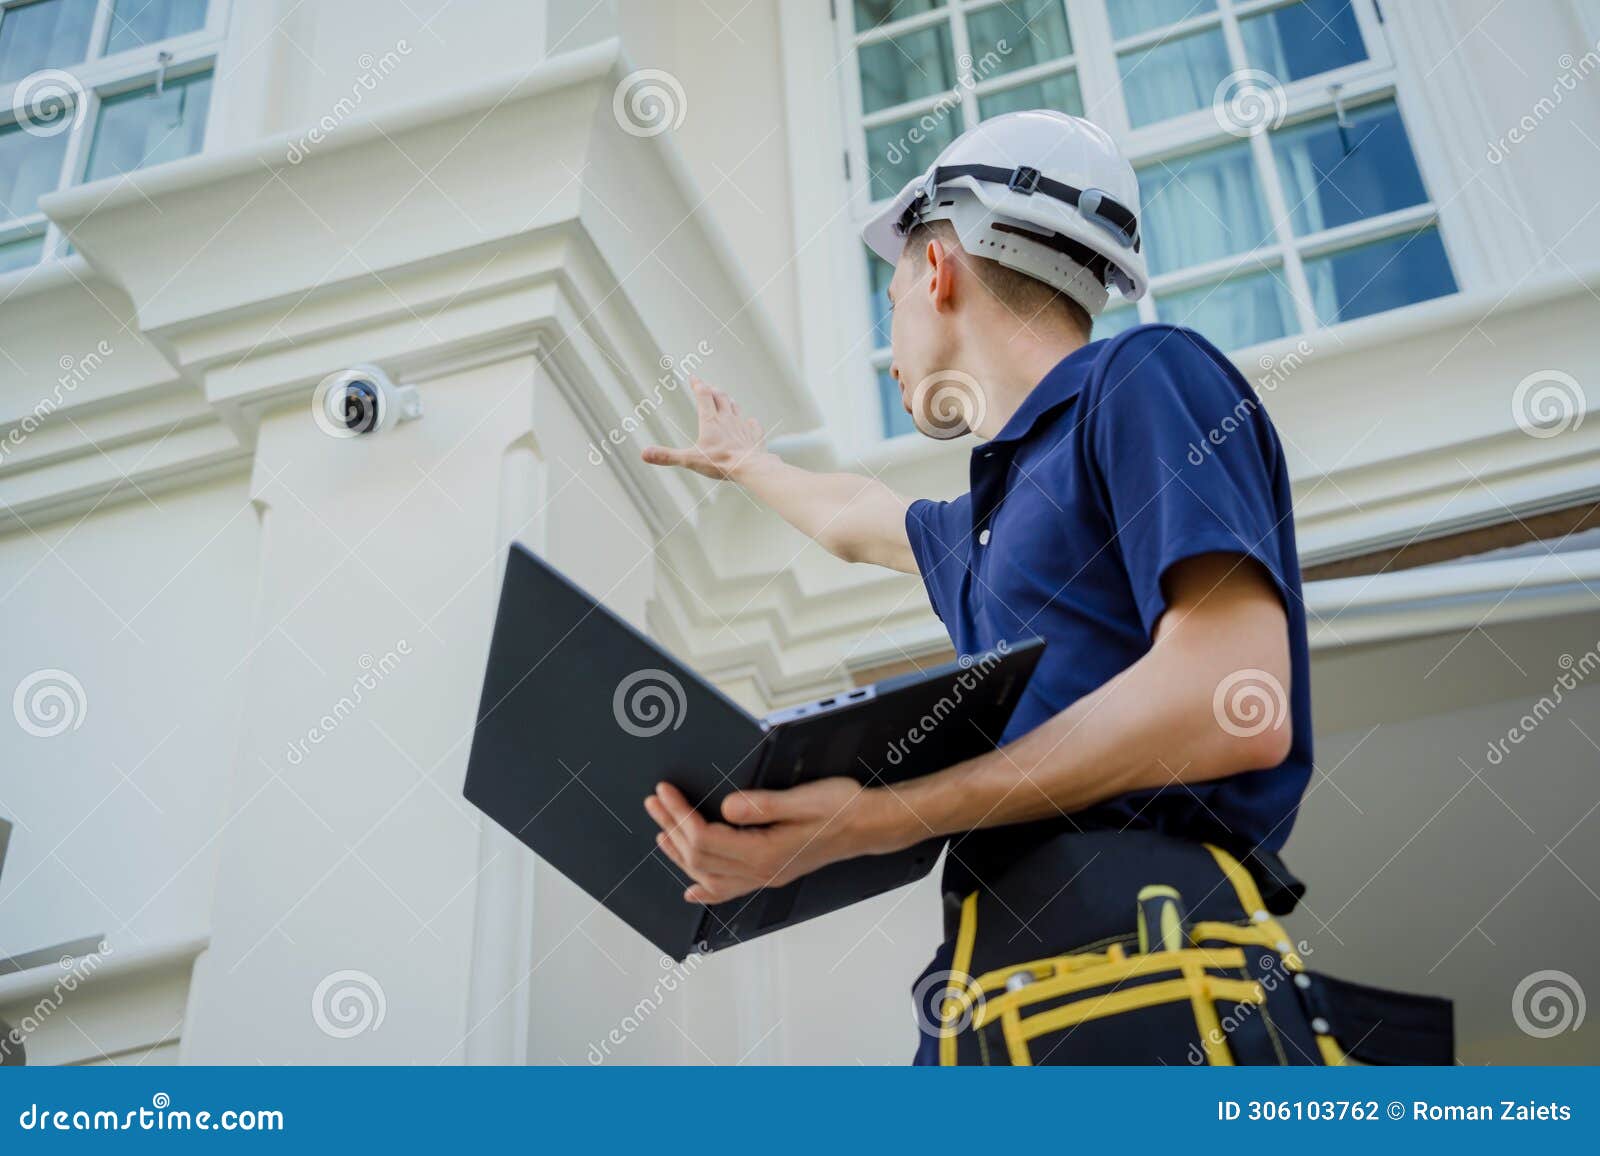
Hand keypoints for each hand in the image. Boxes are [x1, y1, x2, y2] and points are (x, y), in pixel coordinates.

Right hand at [642, 377, 768, 480]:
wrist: (750, 467)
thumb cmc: (720, 463)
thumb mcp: (689, 460)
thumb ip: (667, 456)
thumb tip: (644, 453)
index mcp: (710, 421)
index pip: (703, 395)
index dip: (698, 384)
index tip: (693, 377)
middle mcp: (727, 419)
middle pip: (720, 397)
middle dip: (713, 391)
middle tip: (708, 387)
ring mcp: (742, 426)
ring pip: (735, 408)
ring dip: (729, 402)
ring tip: (726, 400)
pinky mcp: (754, 436)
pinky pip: (753, 426)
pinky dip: (750, 422)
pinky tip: (750, 422)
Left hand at [643, 779, 891, 904]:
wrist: (868, 826)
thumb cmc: (842, 809)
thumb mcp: (803, 798)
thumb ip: (762, 805)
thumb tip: (725, 809)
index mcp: (765, 853)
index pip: (706, 837)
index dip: (680, 814)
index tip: (666, 792)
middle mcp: (761, 871)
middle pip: (700, 856)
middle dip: (672, 827)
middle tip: (655, 802)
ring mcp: (764, 876)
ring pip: (708, 875)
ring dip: (680, 854)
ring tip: (660, 832)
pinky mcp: (770, 872)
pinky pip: (729, 890)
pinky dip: (705, 891)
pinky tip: (692, 892)